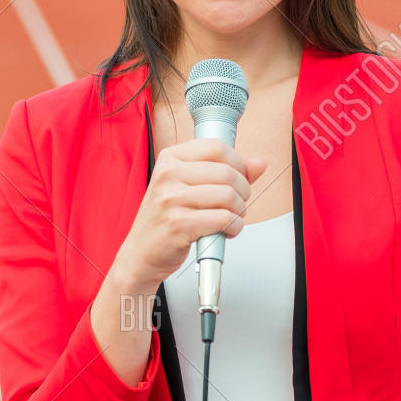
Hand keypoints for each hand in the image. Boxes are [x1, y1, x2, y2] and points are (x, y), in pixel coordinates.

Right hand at [112, 138, 267, 295]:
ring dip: (239, 212)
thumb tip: (259, 163)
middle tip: (237, 205)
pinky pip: (224, 219)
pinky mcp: (178, 224)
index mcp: (170, 158)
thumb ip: (226, 172)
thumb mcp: (189, 187)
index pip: (217, 147)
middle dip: (243, 192)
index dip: (238, 163)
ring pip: (229, 196)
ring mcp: (171, 199)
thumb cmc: (165, 219)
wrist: (141, 253)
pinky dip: (234, 227)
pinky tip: (226, 231)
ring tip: (231, 219)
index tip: (240, 179)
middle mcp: (168, 174)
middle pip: (227, 172)